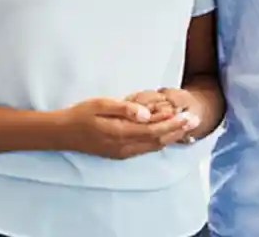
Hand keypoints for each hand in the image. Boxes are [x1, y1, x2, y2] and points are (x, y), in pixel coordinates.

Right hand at [56, 97, 193, 159]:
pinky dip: (160, 141)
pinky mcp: (120, 153)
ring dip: (171, 136)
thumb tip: (147, 113)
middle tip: (195, 120)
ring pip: (154, 146)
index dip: (174, 123)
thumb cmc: (80, 114)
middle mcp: (125, 147)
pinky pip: (146, 149)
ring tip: (185, 127)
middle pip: (158, 140)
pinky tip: (166, 135)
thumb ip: (124, 109)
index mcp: (122, 133)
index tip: (188, 116)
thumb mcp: (100, 104)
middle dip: (178, 130)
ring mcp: (123, 152)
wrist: (63, 133)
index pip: (155, 130)